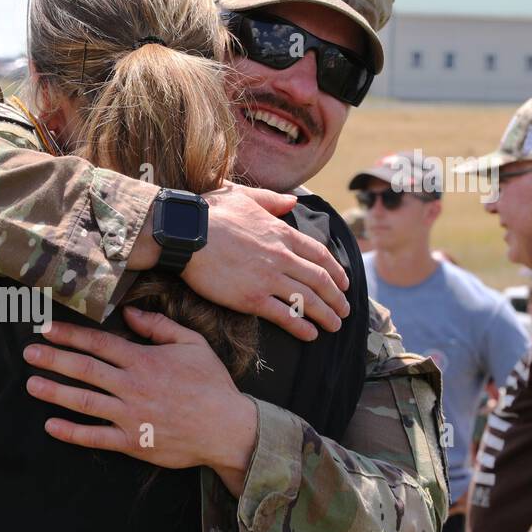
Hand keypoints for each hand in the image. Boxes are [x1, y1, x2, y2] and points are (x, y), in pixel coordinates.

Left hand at [22, 307, 257, 480]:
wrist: (228, 429)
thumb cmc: (211, 384)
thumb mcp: (192, 344)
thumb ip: (159, 326)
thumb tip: (129, 312)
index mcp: (144, 360)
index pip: (98, 343)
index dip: (69, 335)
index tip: (47, 329)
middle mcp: (132, 386)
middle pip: (84, 369)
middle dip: (53, 359)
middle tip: (29, 352)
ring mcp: (130, 415)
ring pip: (84, 402)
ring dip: (54, 392)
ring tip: (31, 384)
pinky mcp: (132, 442)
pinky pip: (96, 437)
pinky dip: (71, 432)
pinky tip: (51, 425)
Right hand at [182, 184, 349, 340]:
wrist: (186, 233)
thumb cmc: (210, 213)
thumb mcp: (246, 197)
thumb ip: (272, 201)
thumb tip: (292, 202)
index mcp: (281, 233)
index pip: (319, 255)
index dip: (336, 271)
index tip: (344, 283)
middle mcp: (281, 257)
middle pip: (320, 280)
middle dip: (337, 298)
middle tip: (344, 310)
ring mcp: (268, 279)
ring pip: (308, 300)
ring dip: (326, 315)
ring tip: (334, 326)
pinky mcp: (251, 299)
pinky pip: (284, 316)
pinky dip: (301, 327)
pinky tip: (311, 335)